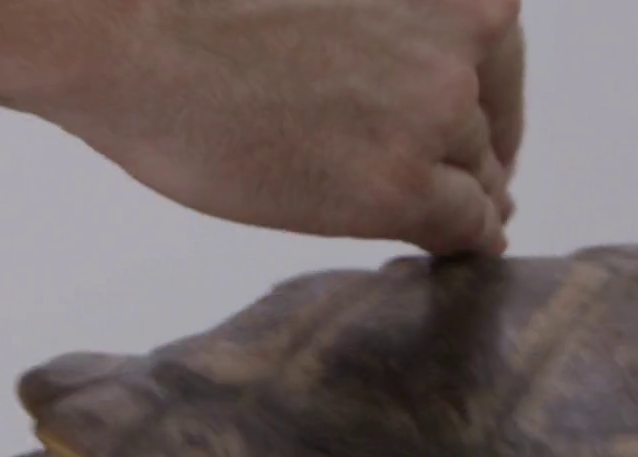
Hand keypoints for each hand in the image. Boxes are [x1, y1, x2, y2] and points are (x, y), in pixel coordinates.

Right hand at [21, 0, 524, 251]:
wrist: (138, 49)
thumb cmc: (213, 22)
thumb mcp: (343, 6)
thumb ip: (405, 40)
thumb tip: (467, 120)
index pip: (498, 66)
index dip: (472, 118)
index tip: (440, 149)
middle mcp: (467, 40)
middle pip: (489, 132)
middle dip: (458, 166)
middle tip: (414, 192)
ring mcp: (439, 113)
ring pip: (480, 184)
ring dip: (447, 207)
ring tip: (392, 213)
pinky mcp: (403, 184)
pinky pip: (465, 230)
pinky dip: (456, 245)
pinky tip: (434, 250)